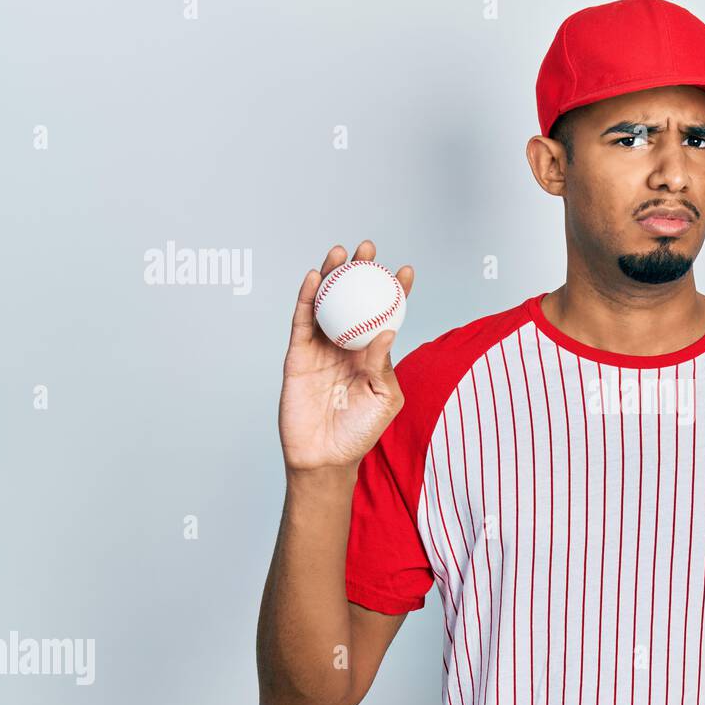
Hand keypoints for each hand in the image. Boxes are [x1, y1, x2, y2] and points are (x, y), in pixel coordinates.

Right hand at [278, 240, 414, 471]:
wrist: (324, 456)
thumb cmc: (360, 432)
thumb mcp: (384, 399)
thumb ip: (384, 365)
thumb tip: (385, 331)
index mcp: (373, 354)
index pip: (385, 316)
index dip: (395, 292)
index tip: (406, 271)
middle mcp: (347, 345)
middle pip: (354, 300)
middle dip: (361, 272)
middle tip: (369, 249)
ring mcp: (321, 348)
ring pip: (326, 303)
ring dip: (332, 275)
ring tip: (341, 252)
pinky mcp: (297, 354)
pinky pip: (302, 321)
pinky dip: (306, 297)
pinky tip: (313, 277)